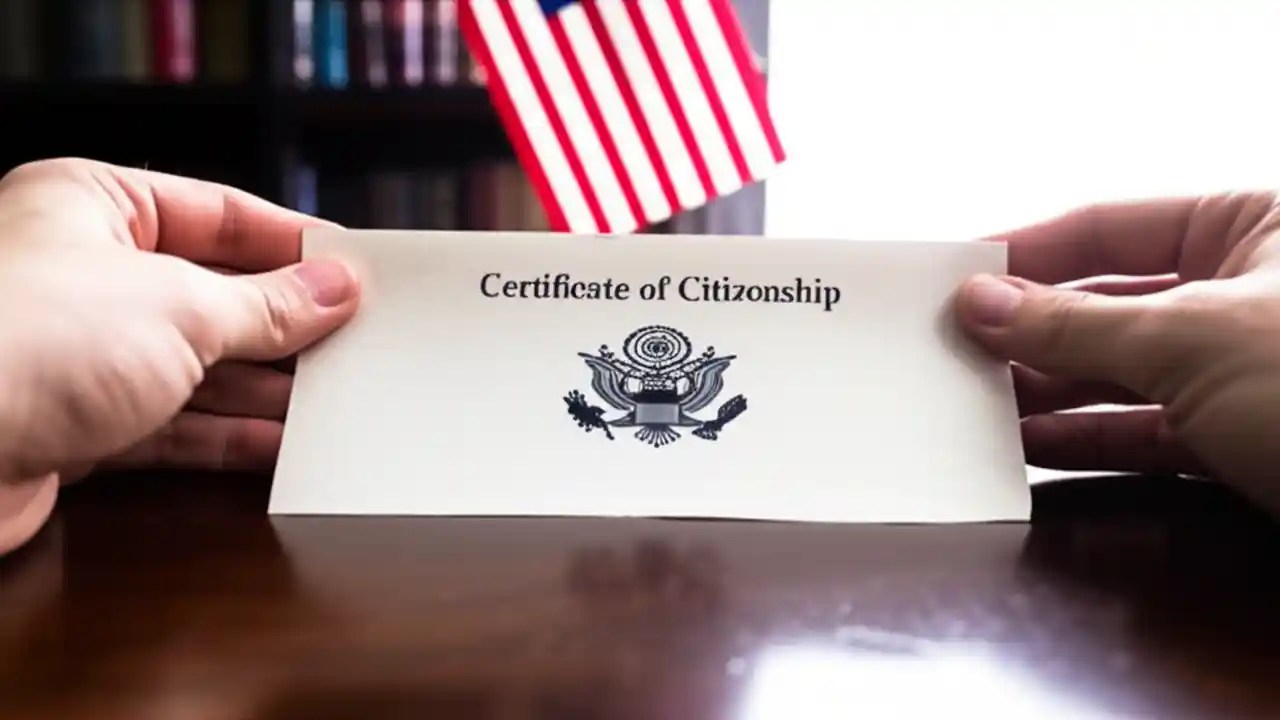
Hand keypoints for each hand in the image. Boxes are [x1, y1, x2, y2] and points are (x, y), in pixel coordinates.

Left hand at [0, 158, 360, 553]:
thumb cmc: (21, 343)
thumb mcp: (180, 307)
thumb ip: (267, 304)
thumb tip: (332, 287)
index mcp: (91, 206)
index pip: (216, 212)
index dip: (289, 243)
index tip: (350, 271)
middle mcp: (80, 275)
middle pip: (210, 294)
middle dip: (282, 324)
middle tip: (353, 341)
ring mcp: (77, 354)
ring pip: (194, 366)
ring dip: (262, 388)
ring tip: (332, 399)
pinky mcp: (76, 426)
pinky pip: (171, 426)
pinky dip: (226, 437)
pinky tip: (278, 444)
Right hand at [953, 193, 1279, 514]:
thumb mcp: (1187, 341)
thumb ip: (1073, 324)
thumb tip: (978, 303)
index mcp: (1254, 227)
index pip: (1110, 227)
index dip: (1027, 253)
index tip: (955, 281)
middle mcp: (1246, 291)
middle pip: (1106, 302)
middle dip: (1028, 332)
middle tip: (954, 350)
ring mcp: (1240, 370)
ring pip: (1120, 372)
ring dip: (1047, 392)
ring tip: (975, 404)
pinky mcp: (1240, 439)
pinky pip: (1145, 432)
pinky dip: (1086, 439)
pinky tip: (1027, 445)